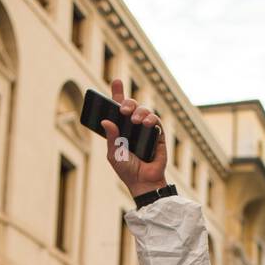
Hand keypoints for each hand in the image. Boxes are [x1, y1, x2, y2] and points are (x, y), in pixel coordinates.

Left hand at [99, 79, 167, 197]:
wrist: (143, 182)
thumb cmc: (127, 170)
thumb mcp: (114, 153)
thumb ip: (111, 137)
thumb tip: (106, 121)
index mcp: (121, 129)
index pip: (118, 109)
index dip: (118, 94)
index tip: (116, 81)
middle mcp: (133, 127)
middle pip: (132, 106)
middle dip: (128, 103)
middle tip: (123, 110)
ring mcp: (146, 130)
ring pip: (144, 111)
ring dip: (139, 112)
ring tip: (135, 120)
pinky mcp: (158, 135)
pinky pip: (156, 121)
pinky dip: (151, 119)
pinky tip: (146, 124)